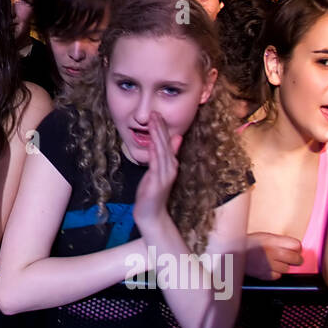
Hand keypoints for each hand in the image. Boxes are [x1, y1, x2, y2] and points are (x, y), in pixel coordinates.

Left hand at [132, 113, 181, 227]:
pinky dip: (155, 154)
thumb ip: (167, 155)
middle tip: (155, 113)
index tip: (158, 114)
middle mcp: (170, 168)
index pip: (167, 143)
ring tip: (154, 122)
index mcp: (170, 164)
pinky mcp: (158, 183)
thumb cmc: (152, 192)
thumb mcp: (159, 170)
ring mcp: (165, 176)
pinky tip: (152, 144)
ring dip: (158, 136)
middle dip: (160, 128)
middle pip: (166, 145)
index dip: (163, 128)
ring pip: (162, 152)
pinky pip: (156, 166)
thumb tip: (176, 138)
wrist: (151, 214)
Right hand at [244, 232, 303, 278]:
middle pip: (296, 259)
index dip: (297, 248)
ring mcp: (268, 264)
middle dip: (296, 259)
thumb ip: (280, 241)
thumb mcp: (265, 236)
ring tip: (276, 262)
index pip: (297, 245)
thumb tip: (295, 247)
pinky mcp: (264, 274)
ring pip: (287, 269)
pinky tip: (270, 268)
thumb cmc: (248, 244)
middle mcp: (272, 252)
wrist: (232, 252)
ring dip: (284, 266)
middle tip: (293, 259)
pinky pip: (277, 276)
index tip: (295, 250)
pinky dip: (275, 273)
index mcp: (272, 240)